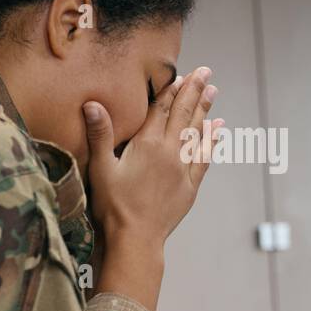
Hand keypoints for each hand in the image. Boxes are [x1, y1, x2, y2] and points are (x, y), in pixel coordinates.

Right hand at [82, 66, 220, 249]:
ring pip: (197, 132)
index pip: (161, 109)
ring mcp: (183, 169)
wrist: (136, 239)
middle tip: (205, 71)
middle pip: (183, 115)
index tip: (181, 74)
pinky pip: (204, 157)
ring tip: (213, 90)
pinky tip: (217, 129)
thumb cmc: (112, 207)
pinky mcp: (189, 186)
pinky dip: (211, 141)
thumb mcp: (100, 169)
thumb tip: (93, 103)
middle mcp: (170, 152)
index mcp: (147, 145)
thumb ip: (100, 135)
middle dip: (194, 91)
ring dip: (205, 110)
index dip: (170, 90)